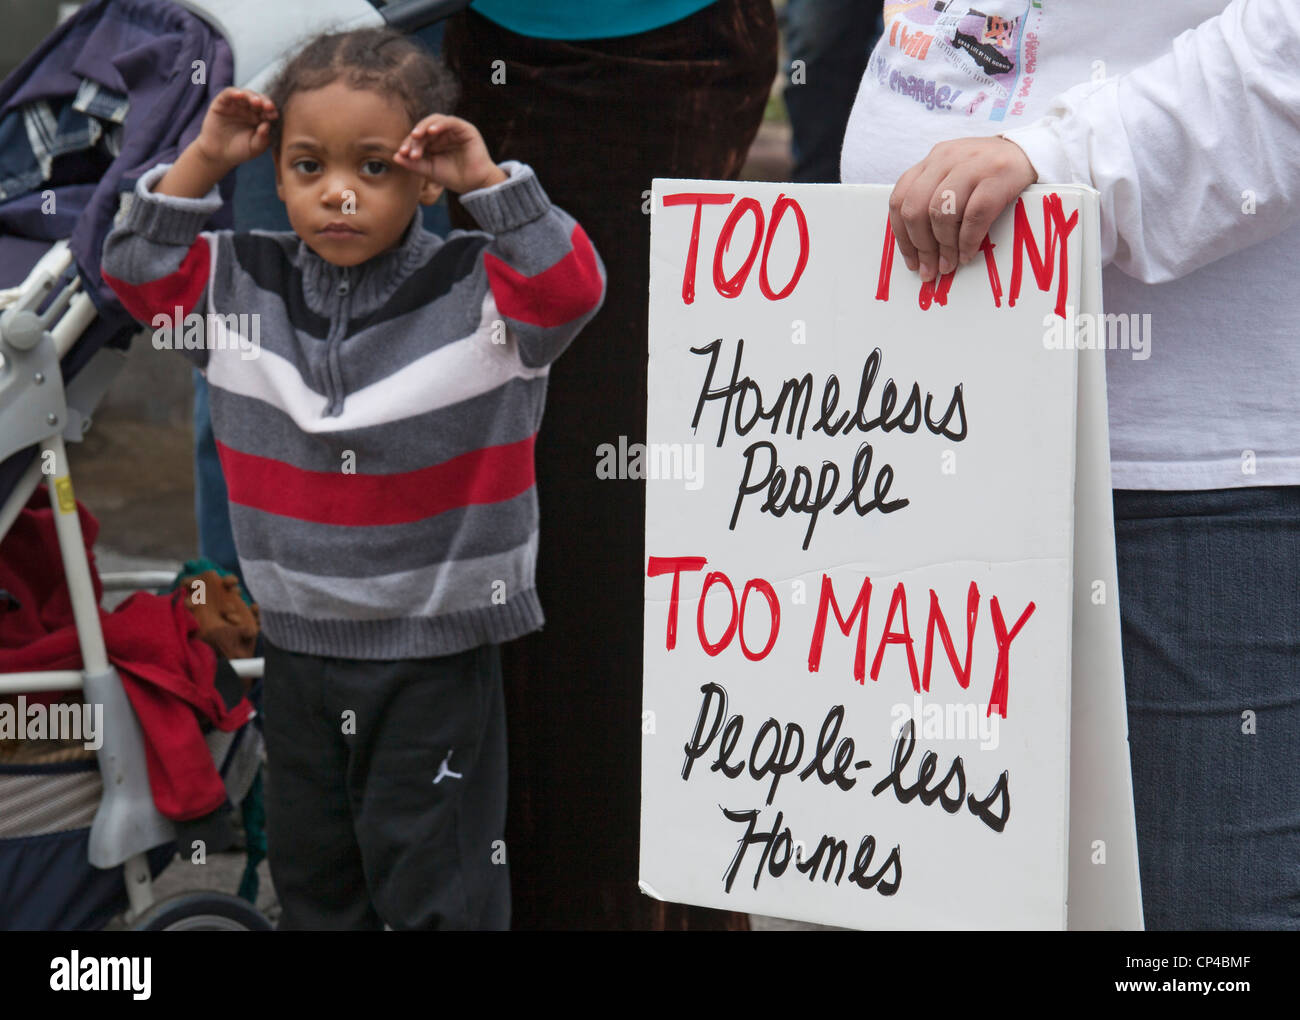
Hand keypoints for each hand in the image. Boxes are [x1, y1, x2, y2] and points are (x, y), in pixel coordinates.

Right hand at [195, 88, 277, 171]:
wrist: (218, 154)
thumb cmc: (239, 151)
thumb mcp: (254, 148)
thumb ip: (263, 139)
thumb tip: (267, 125)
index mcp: (260, 119)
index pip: (268, 111)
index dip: (272, 111)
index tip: (274, 116)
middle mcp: (249, 109)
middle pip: (259, 100)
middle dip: (265, 102)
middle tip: (268, 107)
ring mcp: (236, 105)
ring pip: (245, 94)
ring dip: (252, 96)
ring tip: (256, 102)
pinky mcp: (222, 102)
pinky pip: (228, 94)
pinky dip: (234, 93)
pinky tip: (239, 95)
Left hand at [393, 114, 505, 193]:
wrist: (475, 185)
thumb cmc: (454, 177)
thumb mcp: (429, 170)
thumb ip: (414, 164)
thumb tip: (395, 157)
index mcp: (435, 142)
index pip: (418, 137)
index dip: (408, 144)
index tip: (402, 154)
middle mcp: (444, 134)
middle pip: (424, 128)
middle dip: (415, 139)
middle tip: (408, 151)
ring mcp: (454, 130)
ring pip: (435, 121)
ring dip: (424, 128)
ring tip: (416, 137)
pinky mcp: (465, 129)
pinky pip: (450, 121)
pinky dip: (440, 124)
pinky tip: (431, 131)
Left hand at [889, 137, 1036, 280]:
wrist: (1030, 151)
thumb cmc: (987, 174)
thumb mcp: (953, 177)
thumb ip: (932, 200)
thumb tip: (918, 251)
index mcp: (931, 160)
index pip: (900, 199)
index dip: (902, 236)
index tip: (912, 261)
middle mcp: (946, 159)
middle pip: (916, 209)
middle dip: (921, 247)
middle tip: (930, 269)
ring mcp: (972, 165)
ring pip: (942, 213)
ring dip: (944, 247)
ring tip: (949, 264)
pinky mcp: (997, 175)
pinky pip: (974, 216)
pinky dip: (968, 241)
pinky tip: (968, 254)